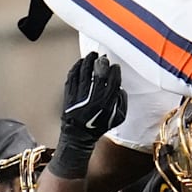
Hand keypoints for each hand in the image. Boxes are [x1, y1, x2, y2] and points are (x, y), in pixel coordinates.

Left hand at [48, 52, 125, 177]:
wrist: (78, 136)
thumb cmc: (98, 126)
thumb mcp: (117, 118)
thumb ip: (122, 102)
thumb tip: (120, 88)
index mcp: (106, 103)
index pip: (113, 81)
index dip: (115, 71)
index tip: (115, 67)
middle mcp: (92, 98)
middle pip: (98, 74)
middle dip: (102, 63)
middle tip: (103, 58)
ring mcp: (79, 95)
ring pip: (83, 72)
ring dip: (88, 60)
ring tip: (92, 55)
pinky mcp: (68, 94)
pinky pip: (72, 77)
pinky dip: (76, 67)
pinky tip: (80, 62)